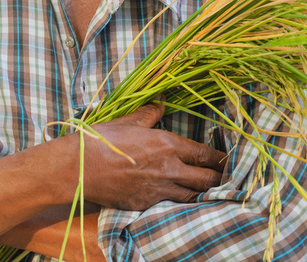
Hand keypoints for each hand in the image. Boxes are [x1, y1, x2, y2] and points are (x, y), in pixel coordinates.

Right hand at [81, 102, 227, 210]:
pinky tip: (180, 199)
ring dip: (201, 193)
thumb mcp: (127, 121)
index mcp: (167, 145)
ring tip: (207, 190)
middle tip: (225, 178)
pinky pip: (171, 206)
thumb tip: (161, 101)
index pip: (205, 155)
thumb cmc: (102, 141)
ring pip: (192, 196)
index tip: (228, 160)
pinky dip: (179, 202)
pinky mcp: (146, 205)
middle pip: (206, 180)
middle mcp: (169, 170)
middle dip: (218, 179)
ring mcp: (158, 191)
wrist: (79, 169)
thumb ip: (149, 113)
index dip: (220, 159)